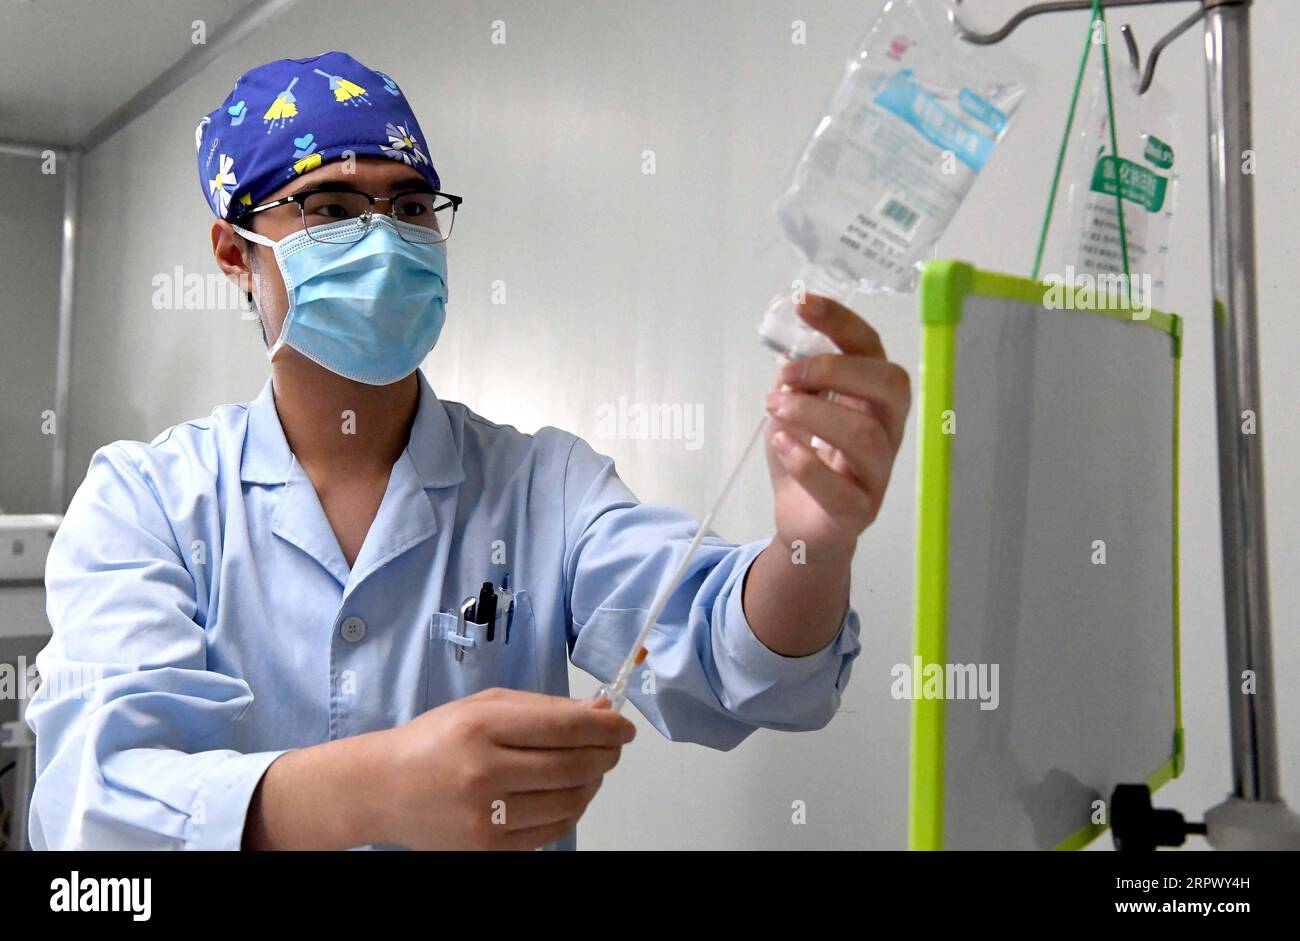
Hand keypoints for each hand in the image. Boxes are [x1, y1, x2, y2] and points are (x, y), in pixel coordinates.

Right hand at [376, 688, 635, 849]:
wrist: (384, 789)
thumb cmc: (436, 740)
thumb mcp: (484, 706)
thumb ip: (544, 707)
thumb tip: (600, 710)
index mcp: (481, 728)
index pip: (563, 727)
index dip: (604, 726)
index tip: (624, 725)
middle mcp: (482, 774)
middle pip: (572, 767)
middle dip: (605, 754)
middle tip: (614, 746)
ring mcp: (485, 818)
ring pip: (568, 803)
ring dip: (592, 784)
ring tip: (591, 768)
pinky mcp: (487, 850)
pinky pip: (551, 832)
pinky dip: (570, 810)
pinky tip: (568, 793)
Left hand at [763, 295, 910, 558]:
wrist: (803, 524)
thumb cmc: (805, 460)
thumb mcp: (792, 411)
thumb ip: (794, 383)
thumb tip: (789, 355)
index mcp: (874, 397)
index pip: (872, 349)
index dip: (842, 323)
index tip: (803, 303)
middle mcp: (888, 429)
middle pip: (888, 385)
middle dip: (834, 369)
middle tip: (786, 373)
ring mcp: (879, 473)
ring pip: (866, 435)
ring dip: (813, 413)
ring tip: (773, 408)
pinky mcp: (860, 511)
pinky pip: (843, 490)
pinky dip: (808, 463)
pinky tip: (781, 445)